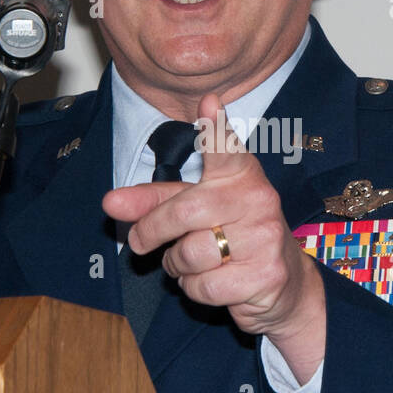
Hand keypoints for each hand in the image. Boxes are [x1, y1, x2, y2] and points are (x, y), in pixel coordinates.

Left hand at [102, 92, 325, 383]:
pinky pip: (204, 285)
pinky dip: (195, 289)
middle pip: (184, 211)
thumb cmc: (231, 238)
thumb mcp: (195, 211)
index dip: (214, 129)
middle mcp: (258, 199)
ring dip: (176, 266)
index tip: (208, 104)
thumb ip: (154, 202)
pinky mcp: (265, 274)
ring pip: (190, 254)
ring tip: (188, 263)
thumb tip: (109, 201)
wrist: (283, 285)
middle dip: (151, 231)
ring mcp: (265, 237)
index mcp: (240, 175)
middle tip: (138, 243)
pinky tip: (211, 282)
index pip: (225, 148)